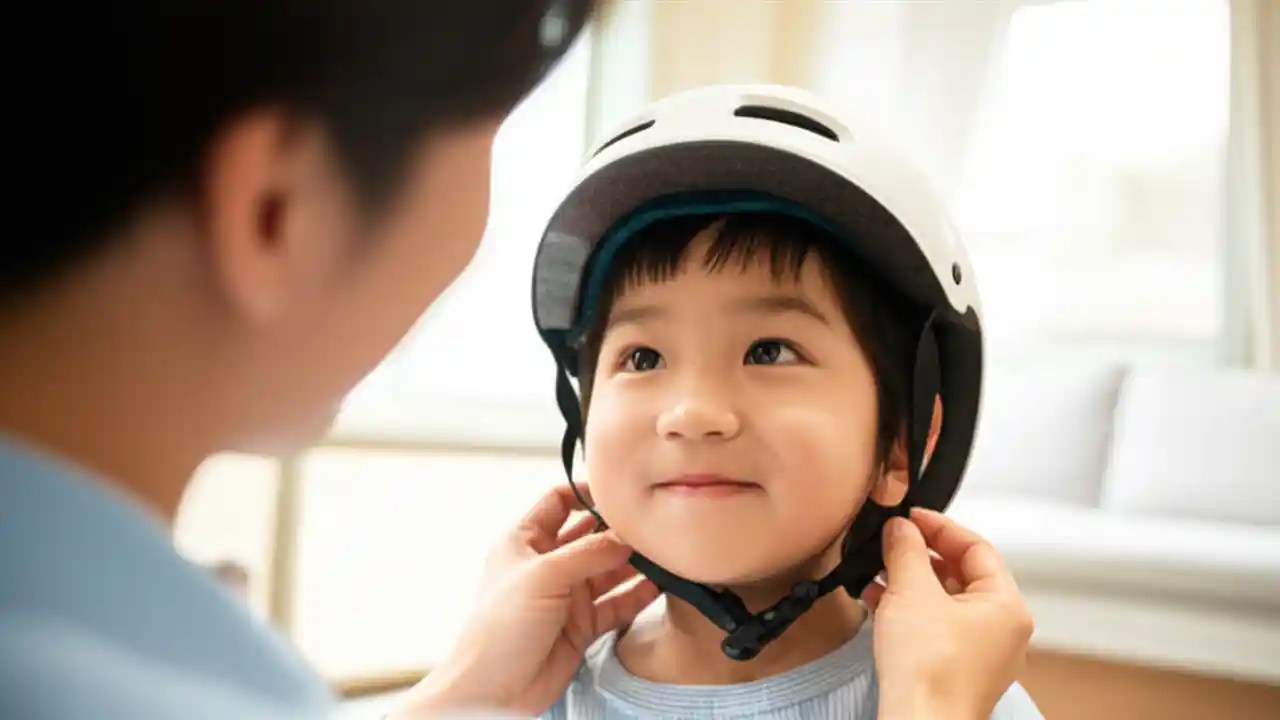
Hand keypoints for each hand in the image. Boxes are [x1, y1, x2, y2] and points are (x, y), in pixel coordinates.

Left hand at [388, 484, 659, 718]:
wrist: (493, 689)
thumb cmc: (498, 629)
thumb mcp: (543, 576)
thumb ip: (588, 553)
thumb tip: (625, 538)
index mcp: (524, 542)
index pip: (557, 501)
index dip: (585, 491)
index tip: (619, 488)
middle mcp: (547, 565)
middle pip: (590, 535)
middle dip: (619, 529)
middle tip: (652, 522)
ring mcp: (566, 596)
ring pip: (609, 570)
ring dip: (634, 562)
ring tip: (665, 551)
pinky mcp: (582, 625)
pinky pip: (617, 603)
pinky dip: (638, 594)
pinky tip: (660, 585)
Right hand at [863, 508, 1033, 719]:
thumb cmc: (930, 669)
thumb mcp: (912, 591)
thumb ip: (906, 550)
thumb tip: (901, 528)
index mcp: (1007, 606)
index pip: (977, 548)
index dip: (940, 527)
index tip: (910, 518)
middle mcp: (1002, 630)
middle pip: (962, 574)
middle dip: (921, 556)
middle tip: (891, 543)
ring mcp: (981, 654)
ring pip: (946, 602)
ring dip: (911, 583)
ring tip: (879, 571)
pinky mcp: (956, 671)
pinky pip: (936, 628)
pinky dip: (910, 611)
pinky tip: (878, 602)